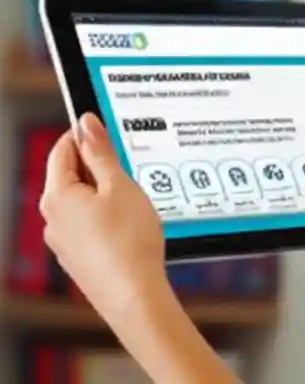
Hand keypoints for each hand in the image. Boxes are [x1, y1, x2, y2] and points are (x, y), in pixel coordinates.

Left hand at [40, 113, 169, 323]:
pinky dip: (106, 218)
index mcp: (57, 196)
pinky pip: (88, 226)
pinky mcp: (78, 258)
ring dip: (105, 194)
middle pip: (70, 177)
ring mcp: (63, 241)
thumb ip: (101, 153)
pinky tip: (130, 226)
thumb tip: (86, 125)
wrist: (134, 295)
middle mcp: (53, 218)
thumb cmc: (129, 242)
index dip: (84, 135)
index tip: (104, 128)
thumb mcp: (121, 185)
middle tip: (129, 168)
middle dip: (98, 167)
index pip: (62, 150)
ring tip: (135, 201)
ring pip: (81, 203)